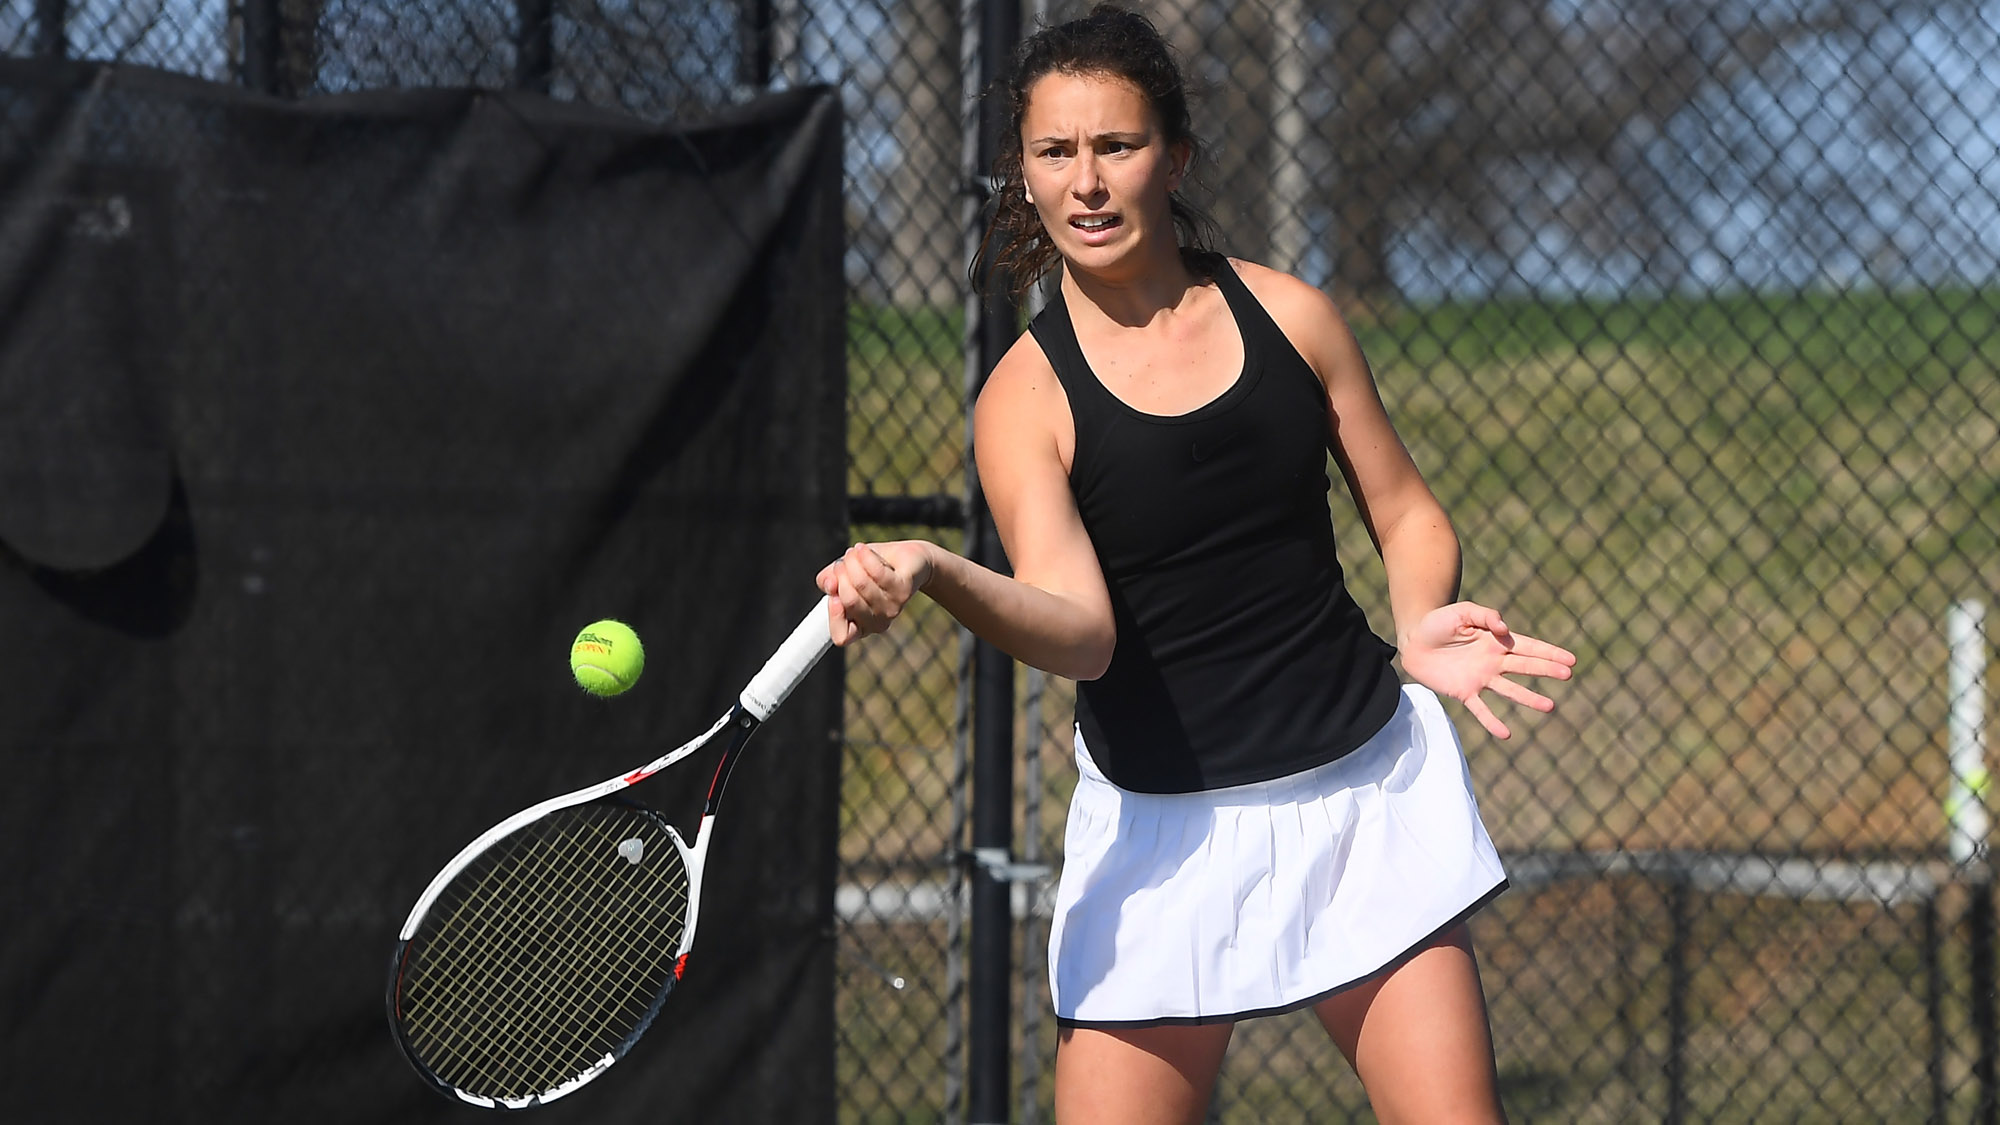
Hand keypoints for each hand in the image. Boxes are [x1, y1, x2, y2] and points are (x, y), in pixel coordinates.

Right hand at [816, 541, 936, 645]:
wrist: (905, 558)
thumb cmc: (870, 569)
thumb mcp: (842, 574)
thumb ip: (827, 582)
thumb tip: (828, 584)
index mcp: (860, 627)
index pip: (842, 637)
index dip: (834, 616)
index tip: (833, 595)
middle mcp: (877, 623)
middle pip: (849, 601)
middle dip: (840, 574)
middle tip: (842, 562)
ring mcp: (893, 609)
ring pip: (862, 584)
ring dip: (853, 562)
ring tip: (854, 552)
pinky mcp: (904, 590)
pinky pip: (878, 573)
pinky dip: (866, 556)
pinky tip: (863, 549)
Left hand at [1398, 601, 1576, 738]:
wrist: (1414, 640)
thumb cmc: (1439, 622)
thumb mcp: (1463, 611)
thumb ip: (1486, 616)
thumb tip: (1505, 629)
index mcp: (1496, 641)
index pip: (1528, 646)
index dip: (1549, 652)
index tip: (1571, 659)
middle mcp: (1493, 661)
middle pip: (1525, 666)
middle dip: (1547, 669)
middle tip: (1568, 674)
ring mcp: (1481, 678)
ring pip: (1510, 691)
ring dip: (1529, 699)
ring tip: (1550, 707)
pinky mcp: (1464, 692)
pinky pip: (1481, 709)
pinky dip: (1492, 721)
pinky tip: (1506, 734)